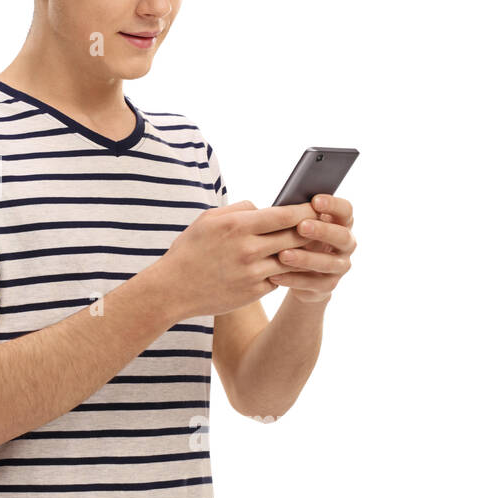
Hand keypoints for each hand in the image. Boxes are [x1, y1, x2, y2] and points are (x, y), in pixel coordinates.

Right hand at [159, 200, 320, 319]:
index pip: (285, 214)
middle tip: (324, 225)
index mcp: (238, 226)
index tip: (317, 206)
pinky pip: (281, 278)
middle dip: (313, 230)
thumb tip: (265, 207)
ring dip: (306, 252)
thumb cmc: (190, 250)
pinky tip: (295, 266)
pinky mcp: (254, 291)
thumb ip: (239, 209)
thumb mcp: (208, 219)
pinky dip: (289, 271)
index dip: (306, 210)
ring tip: (315, 245)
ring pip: (292, 259)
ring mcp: (253, 272)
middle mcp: (248, 249)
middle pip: (295, 236)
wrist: (173, 288)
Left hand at [268, 194, 354, 302]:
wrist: (297, 274)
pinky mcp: (329, 285)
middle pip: (342, 236)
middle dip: (322, 230)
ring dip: (306, 258)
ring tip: (283, 255)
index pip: (345, 210)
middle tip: (301, 226)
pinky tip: (275, 275)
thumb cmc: (295, 239)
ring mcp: (340, 266)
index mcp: (340, 223)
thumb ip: (293, 216)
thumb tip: (275, 208)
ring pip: (328, 262)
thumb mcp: (295, 226)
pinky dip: (294, 279)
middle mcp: (346, 244)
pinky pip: (314, 283)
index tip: (315, 201)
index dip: (333, 204)